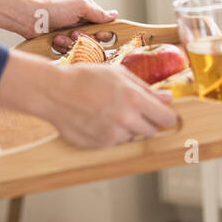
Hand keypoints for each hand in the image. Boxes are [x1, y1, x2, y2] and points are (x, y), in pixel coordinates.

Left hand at [0, 0, 118, 47]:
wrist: (30, 17)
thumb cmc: (55, 7)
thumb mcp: (81, 5)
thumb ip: (99, 13)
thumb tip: (115, 15)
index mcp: (87, 12)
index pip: (105, 26)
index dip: (104, 33)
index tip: (99, 34)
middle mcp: (80, 23)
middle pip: (94, 39)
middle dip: (86, 38)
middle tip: (76, 33)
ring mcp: (69, 33)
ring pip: (80, 47)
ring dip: (71, 42)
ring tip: (60, 35)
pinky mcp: (59, 43)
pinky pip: (68, 51)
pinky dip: (61, 46)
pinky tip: (54, 39)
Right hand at [40, 61, 178, 148]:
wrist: (53, 93)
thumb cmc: (85, 78)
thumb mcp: (119, 75)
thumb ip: (146, 89)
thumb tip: (167, 98)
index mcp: (135, 100)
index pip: (166, 119)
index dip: (166, 116)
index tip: (162, 114)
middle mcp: (126, 121)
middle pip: (151, 132)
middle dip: (145, 122)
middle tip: (130, 110)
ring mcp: (112, 136)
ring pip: (131, 138)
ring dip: (126, 128)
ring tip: (107, 112)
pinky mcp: (99, 146)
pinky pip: (114, 143)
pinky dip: (109, 134)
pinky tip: (96, 120)